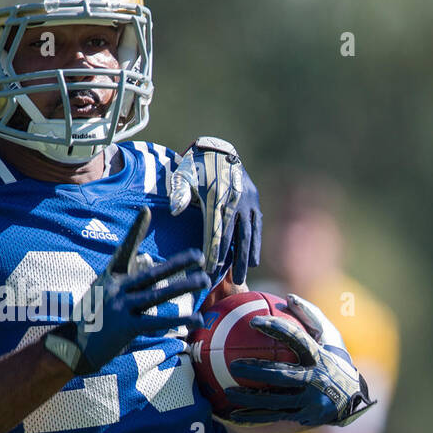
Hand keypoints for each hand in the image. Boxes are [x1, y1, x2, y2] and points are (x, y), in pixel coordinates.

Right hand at [44, 207, 208, 375]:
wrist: (70, 346)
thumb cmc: (90, 319)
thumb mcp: (102, 293)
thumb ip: (126, 282)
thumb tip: (147, 269)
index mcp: (110, 278)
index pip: (124, 250)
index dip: (135, 230)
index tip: (145, 211)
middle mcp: (115, 289)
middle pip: (152, 273)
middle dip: (177, 263)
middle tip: (199, 256)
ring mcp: (120, 308)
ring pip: (158, 294)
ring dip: (183, 287)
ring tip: (204, 281)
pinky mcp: (126, 328)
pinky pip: (158, 322)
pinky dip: (179, 320)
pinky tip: (197, 319)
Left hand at [167, 136, 261, 284]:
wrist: (217, 150)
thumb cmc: (195, 168)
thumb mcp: (182, 176)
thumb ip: (179, 193)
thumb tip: (176, 210)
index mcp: (216, 197)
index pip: (216, 230)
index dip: (214, 251)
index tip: (211, 269)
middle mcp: (235, 200)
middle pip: (236, 235)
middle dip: (235, 259)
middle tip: (235, 282)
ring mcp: (247, 200)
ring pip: (249, 233)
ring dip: (248, 256)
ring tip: (245, 276)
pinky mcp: (254, 200)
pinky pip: (256, 225)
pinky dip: (255, 242)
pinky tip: (254, 259)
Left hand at [221, 294, 374, 426]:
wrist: (353, 398)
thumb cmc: (335, 359)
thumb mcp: (330, 336)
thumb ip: (310, 315)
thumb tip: (287, 297)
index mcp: (320, 356)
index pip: (296, 338)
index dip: (276, 329)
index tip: (254, 321)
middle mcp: (316, 379)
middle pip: (282, 375)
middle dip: (257, 371)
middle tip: (234, 365)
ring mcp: (310, 401)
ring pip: (275, 400)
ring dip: (249, 398)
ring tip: (227, 392)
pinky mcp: (304, 416)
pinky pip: (274, 416)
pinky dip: (253, 417)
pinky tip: (233, 415)